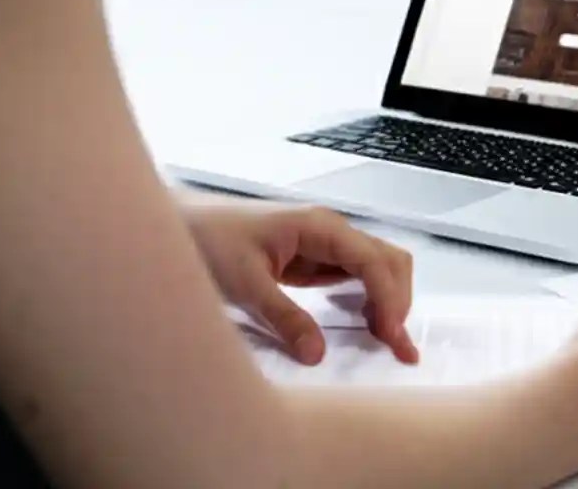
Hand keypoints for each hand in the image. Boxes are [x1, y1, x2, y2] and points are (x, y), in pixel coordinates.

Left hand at [178, 192, 417, 365]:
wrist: (178, 223)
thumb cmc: (207, 241)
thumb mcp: (244, 283)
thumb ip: (284, 317)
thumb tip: (317, 354)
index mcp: (319, 227)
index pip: (373, 261)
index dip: (388, 299)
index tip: (390, 336)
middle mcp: (329, 231)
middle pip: (387, 260)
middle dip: (398, 301)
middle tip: (396, 346)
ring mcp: (323, 243)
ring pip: (376, 267)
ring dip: (388, 300)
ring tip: (388, 340)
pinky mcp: (311, 258)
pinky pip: (353, 276)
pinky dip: (368, 299)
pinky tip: (364, 324)